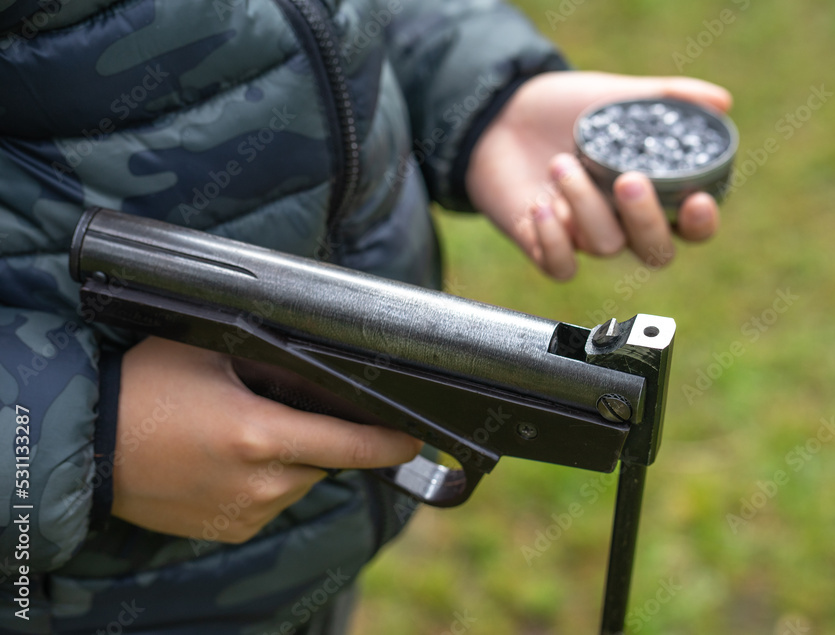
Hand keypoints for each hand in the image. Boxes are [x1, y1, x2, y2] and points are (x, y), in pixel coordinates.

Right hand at [111, 337, 421, 542]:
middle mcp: (262, 483)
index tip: (414, 438)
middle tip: (277, 409)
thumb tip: (320, 372)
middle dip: (319, 436)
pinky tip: (228, 460)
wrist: (87, 447)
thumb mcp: (212, 354)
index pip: (350, 444)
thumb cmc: (144, 390)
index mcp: (261, 434)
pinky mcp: (231, 530)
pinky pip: (272, 502)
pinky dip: (266, 482)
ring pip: (300, 482)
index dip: (389, 443)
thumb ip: (272, 363)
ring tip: (242, 433)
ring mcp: (246, 512)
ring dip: (291, 460)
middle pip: (325, 460)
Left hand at [466, 71, 731, 279]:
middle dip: (645, 219)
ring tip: (560, 163)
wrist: (502, 114)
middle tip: (626, 180)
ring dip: (584, 205)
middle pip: (654, 250)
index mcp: (651, 193)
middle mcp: (623, 223)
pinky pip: (560, 267)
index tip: (697, 200)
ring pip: (604, 246)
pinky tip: (540, 207)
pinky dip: (553, 242)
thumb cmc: (565, 110)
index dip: (701, 224)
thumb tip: (720, 102)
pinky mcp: (545, 245)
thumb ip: (668, 98)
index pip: (690, 227)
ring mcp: (585, 238)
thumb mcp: (617, 96)